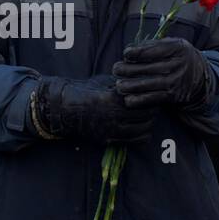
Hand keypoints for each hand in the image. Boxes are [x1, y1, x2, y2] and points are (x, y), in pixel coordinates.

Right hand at [31, 76, 156, 143]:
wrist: (64, 108)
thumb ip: (124, 82)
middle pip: (147, 115)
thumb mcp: (105, 81)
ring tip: (147, 116)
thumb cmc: (85, 90)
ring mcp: (112, 130)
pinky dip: (142, 134)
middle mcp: (115, 116)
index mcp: (115, 98)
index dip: (152, 96)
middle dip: (153, 109)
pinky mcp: (109, 140)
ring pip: (144, 129)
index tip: (154, 93)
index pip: (144, 99)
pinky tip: (141, 128)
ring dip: (149, 123)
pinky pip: (135, 141)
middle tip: (154, 104)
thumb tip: (144, 78)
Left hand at [113, 37, 213, 109]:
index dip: (137, 53)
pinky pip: (154, 99)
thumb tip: (128, 51)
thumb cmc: (177, 55)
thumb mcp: (171, 44)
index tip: (125, 54)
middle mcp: (179, 65)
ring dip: (131, 87)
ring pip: (150, 85)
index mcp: (178, 48)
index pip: (153, 50)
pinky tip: (128, 100)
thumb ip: (152, 45)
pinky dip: (139, 100)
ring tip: (119, 86)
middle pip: (149, 68)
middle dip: (129, 70)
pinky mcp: (174, 96)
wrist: (198, 73)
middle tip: (116, 69)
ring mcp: (177, 81)